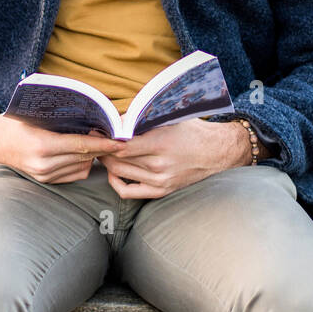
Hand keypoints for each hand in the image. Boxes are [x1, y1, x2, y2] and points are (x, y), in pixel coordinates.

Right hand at [0, 112, 125, 183]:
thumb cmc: (14, 123)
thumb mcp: (36, 116)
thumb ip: (62, 118)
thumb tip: (92, 114)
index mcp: (42, 145)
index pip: (82, 145)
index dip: (104, 143)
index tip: (121, 141)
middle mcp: (44, 164)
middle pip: (85, 157)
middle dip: (102, 148)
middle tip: (115, 137)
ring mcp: (44, 175)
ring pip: (82, 167)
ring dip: (92, 156)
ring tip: (97, 142)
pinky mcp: (45, 181)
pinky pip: (74, 175)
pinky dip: (82, 164)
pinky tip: (81, 153)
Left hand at [99, 117, 268, 198]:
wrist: (217, 153)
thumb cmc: (192, 132)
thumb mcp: (170, 118)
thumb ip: (144, 119)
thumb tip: (116, 120)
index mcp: (162, 143)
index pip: (121, 145)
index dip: (105, 139)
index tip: (97, 132)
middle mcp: (159, 164)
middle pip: (116, 159)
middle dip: (102, 149)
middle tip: (95, 140)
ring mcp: (160, 180)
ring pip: (119, 173)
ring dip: (106, 162)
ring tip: (103, 151)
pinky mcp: (161, 191)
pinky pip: (128, 192)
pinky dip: (115, 182)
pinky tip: (113, 172)